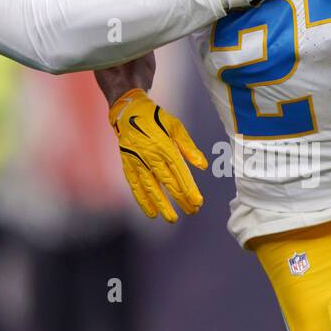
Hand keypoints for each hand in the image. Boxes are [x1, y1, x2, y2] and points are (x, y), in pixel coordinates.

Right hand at [109, 88, 206, 222]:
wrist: (128, 111)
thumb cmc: (156, 119)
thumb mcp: (176, 126)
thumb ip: (189, 147)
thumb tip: (202, 166)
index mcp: (164, 146)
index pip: (179, 172)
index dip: (189, 188)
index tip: (198, 202)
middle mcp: (150, 156)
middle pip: (167, 183)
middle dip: (180, 199)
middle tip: (192, 211)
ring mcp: (137, 162)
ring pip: (150, 187)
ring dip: (162, 205)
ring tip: (172, 219)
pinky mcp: (128, 165)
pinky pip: (135, 186)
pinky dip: (143, 200)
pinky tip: (151, 212)